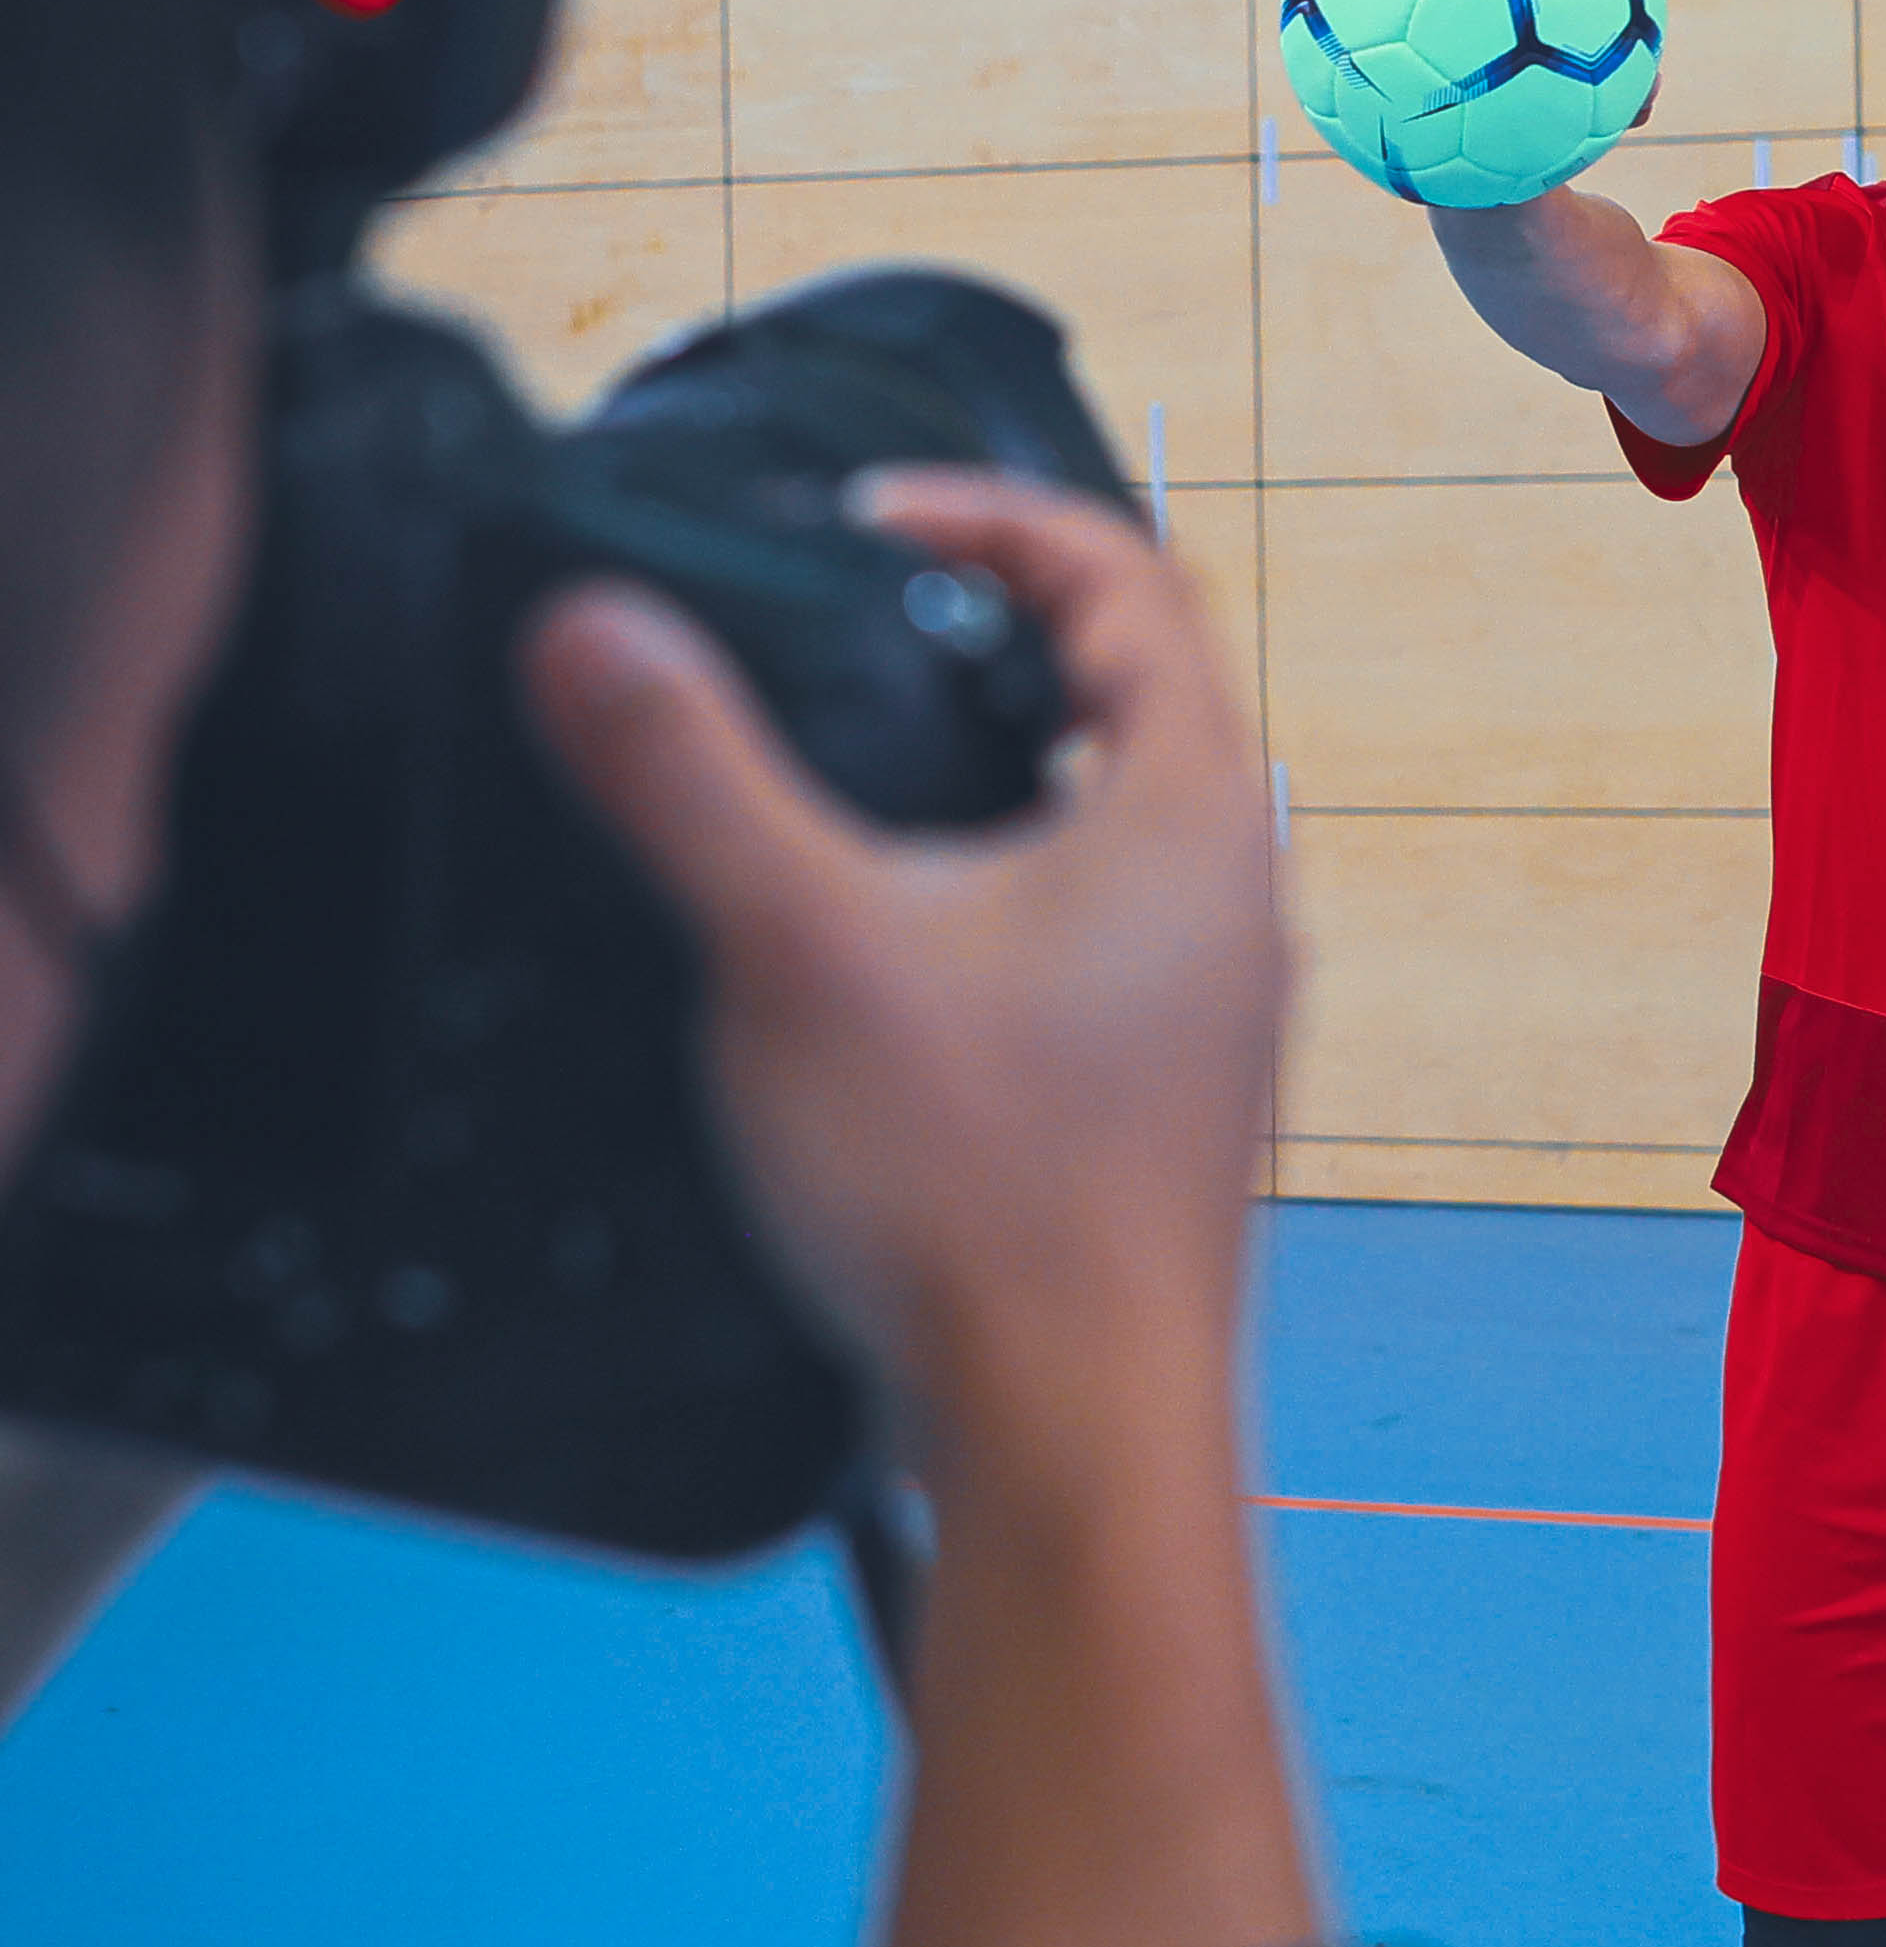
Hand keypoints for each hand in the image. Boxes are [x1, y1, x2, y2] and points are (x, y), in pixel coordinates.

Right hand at [518, 472, 1280, 1448]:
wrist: (1068, 1435)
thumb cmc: (981, 1200)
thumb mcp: (801, 948)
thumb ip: (690, 776)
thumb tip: (590, 631)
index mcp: (1191, 811)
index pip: (1129, 577)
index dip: (994, 511)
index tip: (863, 513)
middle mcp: (1233, 895)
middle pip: (1132, 690)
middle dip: (988, 634)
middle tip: (845, 625)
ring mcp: (1209, 1007)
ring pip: (1110, 823)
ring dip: (990, 774)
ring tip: (845, 777)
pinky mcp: (1158, 1098)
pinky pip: (1089, 940)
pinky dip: (994, 897)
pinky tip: (883, 954)